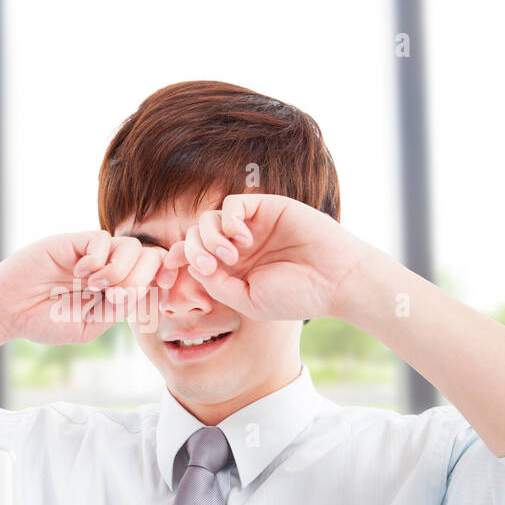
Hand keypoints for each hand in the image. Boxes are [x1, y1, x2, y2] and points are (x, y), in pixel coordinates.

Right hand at [0, 231, 170, 344]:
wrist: (6, 311)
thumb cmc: (44, 321)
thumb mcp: (89, 326)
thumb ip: (117, 310)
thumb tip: (142, 292)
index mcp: (117, 287)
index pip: (155, 273)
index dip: (165, 279)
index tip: (160, 296)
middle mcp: (108, 266)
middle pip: (151, 255)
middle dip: (143, 278)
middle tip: (117, 296)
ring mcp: (91, 253)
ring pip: (131, 246)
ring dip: (121, 271)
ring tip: (98, 288)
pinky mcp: (72, 241)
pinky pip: (102, 239)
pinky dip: (98, 260)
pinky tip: (80, 274)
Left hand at [161, 193, 372, 321]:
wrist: (336, 280)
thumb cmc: (296, 296)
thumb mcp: (247, 300)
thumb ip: (216, 283)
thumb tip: (190, 263)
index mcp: (232, 270)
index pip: (193, 257)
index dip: (175, 260)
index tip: (167, 270)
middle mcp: (239, 246)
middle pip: (195, 236)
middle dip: (193, 250)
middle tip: (211, 265)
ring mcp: (252, 226)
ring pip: (210, 218)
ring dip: (210, 237)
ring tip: (231, 256)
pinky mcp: (267, 207)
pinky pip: (233, 203)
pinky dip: (229, 219)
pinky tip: (242, 239)